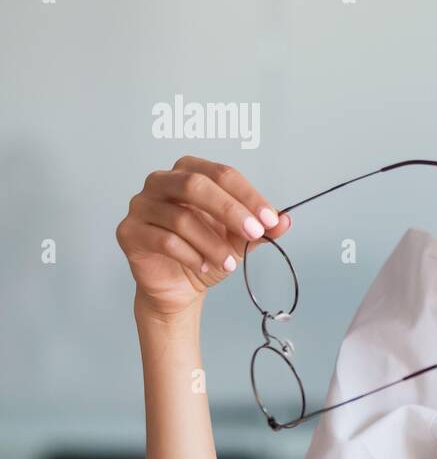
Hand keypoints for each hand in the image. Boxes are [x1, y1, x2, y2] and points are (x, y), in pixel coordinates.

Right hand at [116, 156, 290, 319]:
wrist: (180, 286)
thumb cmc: (207, 252)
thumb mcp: (239, 239)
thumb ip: (261, 228)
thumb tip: (285, 220)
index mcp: (189, 171)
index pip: (221, 174)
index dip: (248, 196)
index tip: (270, 219)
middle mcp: (161, 182)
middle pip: (195, 185)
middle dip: (230, 210)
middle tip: (254, 233)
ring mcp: (141, 205)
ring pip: (180, 217)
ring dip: (212, 243)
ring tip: (230, 263)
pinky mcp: (129, 232)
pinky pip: (163, 240)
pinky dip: (191, 255)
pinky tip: (204, 266)